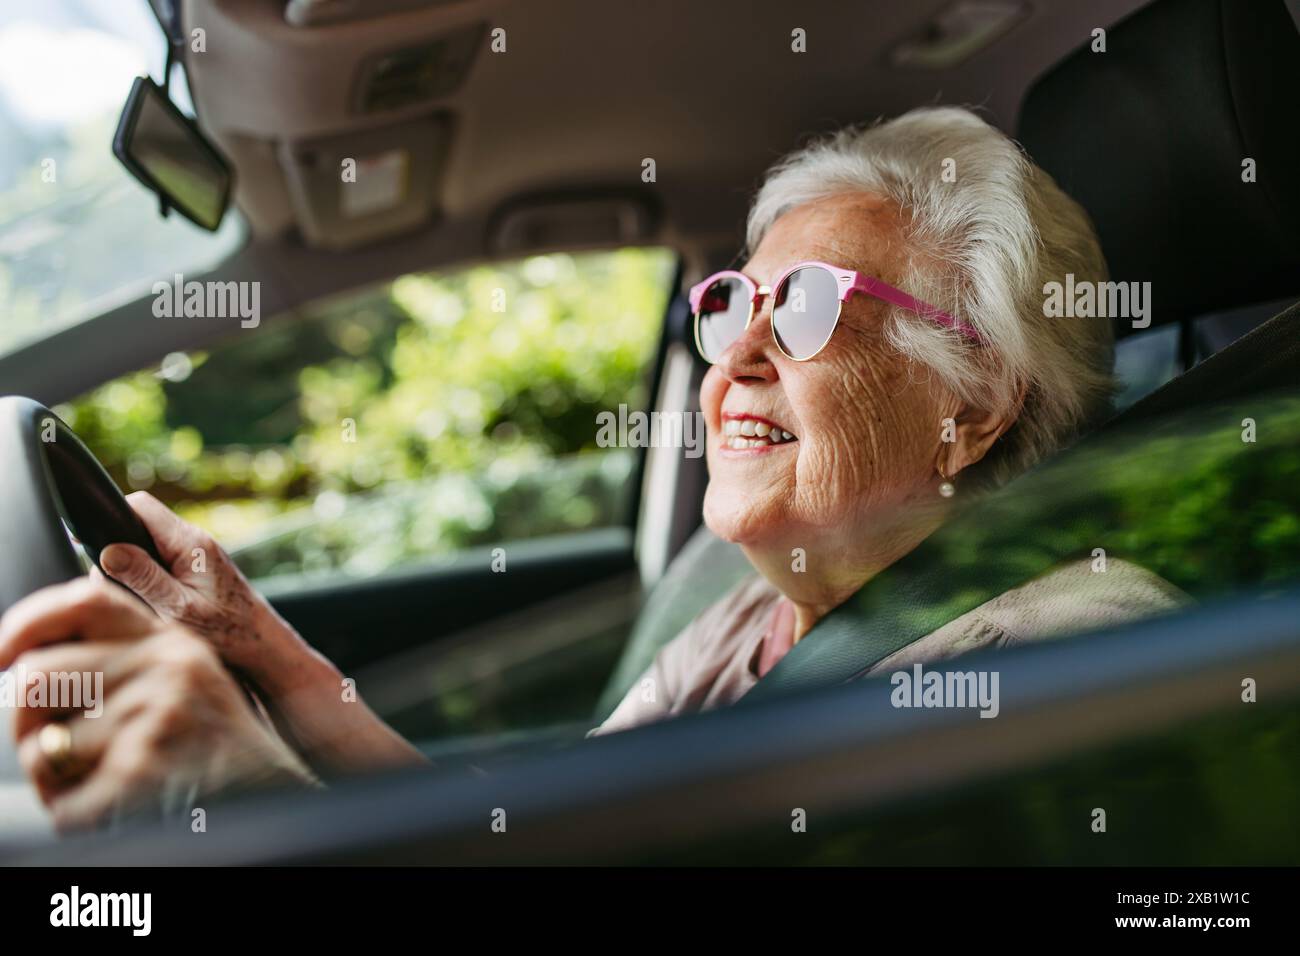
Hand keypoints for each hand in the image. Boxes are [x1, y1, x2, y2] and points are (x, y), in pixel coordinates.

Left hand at [0, 578, 318, 831]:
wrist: (279, 799)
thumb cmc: (220, 749)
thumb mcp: (187, 680)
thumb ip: (130, 655)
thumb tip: (37, 650)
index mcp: (172, 639)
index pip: (82, 600)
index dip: (26, 624)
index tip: (1, 656)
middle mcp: (168, 665)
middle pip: (37, 677)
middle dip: (24, 725)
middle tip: (48, 749)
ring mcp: (158, 714)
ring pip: (42, 746)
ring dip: (54, 779)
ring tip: (95, 784)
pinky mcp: (146, 768)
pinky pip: (66, 801)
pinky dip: (76, 815)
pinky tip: (112, 809)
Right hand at [98, 492, 426, 775]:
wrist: (265, 650)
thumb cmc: (229, 634)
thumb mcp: (177, 610)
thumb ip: (142, 578)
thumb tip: (109, 550)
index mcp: (190, 543)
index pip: (140, 505)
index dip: (112, 518)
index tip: (95, 548)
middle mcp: (195, 542)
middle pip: (140, 525)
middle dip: (119, 550)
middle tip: (116, 587)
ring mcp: (198, 557)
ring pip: (149, 548)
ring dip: (133, 571)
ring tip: (137, 603)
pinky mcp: (199, 573)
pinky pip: (162, 566)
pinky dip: (149, 583)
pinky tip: (152, 609)